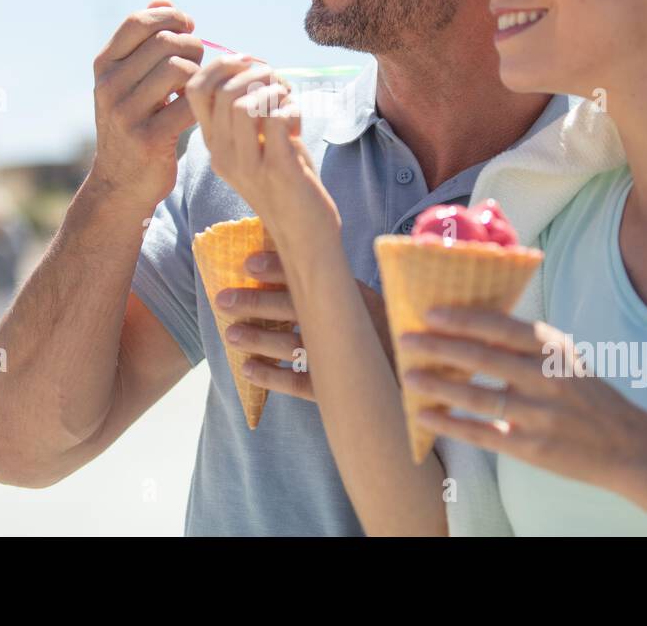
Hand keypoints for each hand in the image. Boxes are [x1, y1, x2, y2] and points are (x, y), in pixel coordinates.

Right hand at [89, 0, 204, 205]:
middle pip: (165, 41)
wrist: (121, 183)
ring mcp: (126, 113)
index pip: (138, 21)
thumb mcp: (129, 79)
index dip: (170, 16)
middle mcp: (109, 86)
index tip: (188, 27)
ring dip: (199, 73)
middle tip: (199, 61)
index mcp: (104, 66)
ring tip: (197, 85)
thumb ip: (145, 40)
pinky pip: (189, 104)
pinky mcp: (148, 139)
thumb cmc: (134, 122)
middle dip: (192, 46)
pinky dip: (201, 102)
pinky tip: (196, 108)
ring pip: (179, 68)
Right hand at [183, 54, 339, 245]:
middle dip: (256, 73)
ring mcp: (248, 165)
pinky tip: (296, 124)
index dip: (222, 65)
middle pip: (222, 90)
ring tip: (286, 103)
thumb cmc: (286, 184)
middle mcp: (223, 155)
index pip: (194, 89)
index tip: (251, 65)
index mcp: (215, 145)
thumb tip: (256, 68)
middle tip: (278, 85)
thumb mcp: (257, 146)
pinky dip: (290, 109)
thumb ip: (250, 113)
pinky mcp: (277, 170)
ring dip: (272, 91)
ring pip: (244, 104)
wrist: (304, 238)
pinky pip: (276, 119)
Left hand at [216, 253, 390, 401]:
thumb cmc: (390, 336)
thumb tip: (298, 255)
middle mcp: (352, 326)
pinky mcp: (338, 390)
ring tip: (230, 334)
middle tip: (223, 300)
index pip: (315, 278)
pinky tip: (248, 369)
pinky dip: (273, 377)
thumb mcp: (374, 304)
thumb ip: (342, 286)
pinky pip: (300, 384)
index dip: (280, 269)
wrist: (423, 381)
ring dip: (259, 339)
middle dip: (257, 303)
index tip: (248, 263)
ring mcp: (345, 360)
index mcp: (359, 299)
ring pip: (294, 347)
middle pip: (297, 310)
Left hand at [397, 309, 646, 492]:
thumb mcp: (566, 359)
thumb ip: (527, 345)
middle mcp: (548, 378)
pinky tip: (427, 417)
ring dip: (439, 386)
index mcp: (554, 350)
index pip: (502, 327)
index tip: (430, 312)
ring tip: (410, 378)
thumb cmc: (587, 396)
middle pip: (484, 358)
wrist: (628, 446)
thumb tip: (471, 325)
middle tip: (407, 340)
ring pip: (479, 397)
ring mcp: (540, 415)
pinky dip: (452, 425)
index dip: (463, 318)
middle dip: (440, 347)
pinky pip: (484, 433)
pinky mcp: (533, 447)